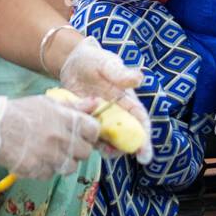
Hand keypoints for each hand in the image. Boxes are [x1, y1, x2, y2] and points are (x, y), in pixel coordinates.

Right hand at [0, 94, 101, 178]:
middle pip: (86, 152)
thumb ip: (74, 106)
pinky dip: (48, 169)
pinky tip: (38, 159)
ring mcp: (51, 157)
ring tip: (51, 152)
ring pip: (71, 167)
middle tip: (66, 143)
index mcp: (66, 120)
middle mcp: (62, 139)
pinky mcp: (39, 171)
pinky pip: (53, 174)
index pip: (94, 131)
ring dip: (65, 161)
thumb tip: (96, 103)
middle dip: (79, 148)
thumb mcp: (48, 103)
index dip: (90, 133)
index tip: (83, 133)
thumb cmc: (20, 112)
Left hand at [59, 36, 152, 164]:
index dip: (144, 140)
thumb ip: (121, 73)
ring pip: (108, 140)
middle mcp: (117, 113)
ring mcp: (102, 119)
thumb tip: (139, 78)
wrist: (71, 62)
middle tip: (114, 154)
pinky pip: (89, 135)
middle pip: (126, 137)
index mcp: (128, 101)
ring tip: (100, 150)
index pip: (140, 122)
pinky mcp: (86, 121)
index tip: (144, 155)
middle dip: (124, 149)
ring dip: (106, 149)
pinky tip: (82, 141)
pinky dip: (88, 142)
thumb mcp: (107, 64)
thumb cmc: (94, 60)